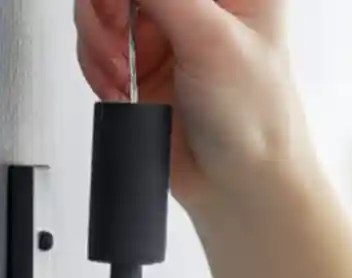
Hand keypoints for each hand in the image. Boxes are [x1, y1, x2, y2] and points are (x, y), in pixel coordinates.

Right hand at [75, 0, 313, 211]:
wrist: (239, 186)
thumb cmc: (256, 120)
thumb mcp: (212, 40)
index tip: (119, 5)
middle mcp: (195, 3)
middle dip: (105, 7)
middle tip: (115, 33)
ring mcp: (164, 30)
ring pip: (100, 9)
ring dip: (98, 40)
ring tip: (120, 71)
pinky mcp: (139, 63)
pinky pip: (95, 45)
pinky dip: (96, 66)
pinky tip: (119, 87)